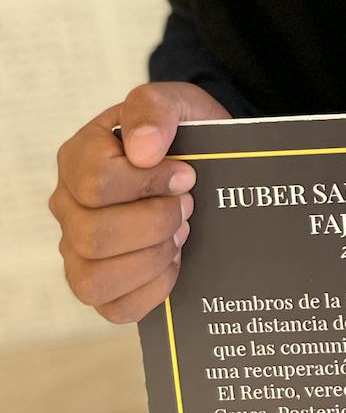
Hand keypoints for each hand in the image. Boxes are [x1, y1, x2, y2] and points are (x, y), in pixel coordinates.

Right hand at [49, 82, 230, 322]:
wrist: (209, 166)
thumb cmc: (186, 135)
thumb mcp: (179, 104)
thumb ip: (154, 109)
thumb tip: (142, 148)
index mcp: (78, 157)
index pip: (96, 182)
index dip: (149, 182)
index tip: (185, 173)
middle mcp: (68, 207)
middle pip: (93, 235)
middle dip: (155, 222)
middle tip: (187, 206)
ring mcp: (78, 251)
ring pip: (94, 280)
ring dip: (152, 258)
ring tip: (180, 233)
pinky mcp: (101, 287)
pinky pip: (114, 309)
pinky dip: (153, 288)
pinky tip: (174, 260)